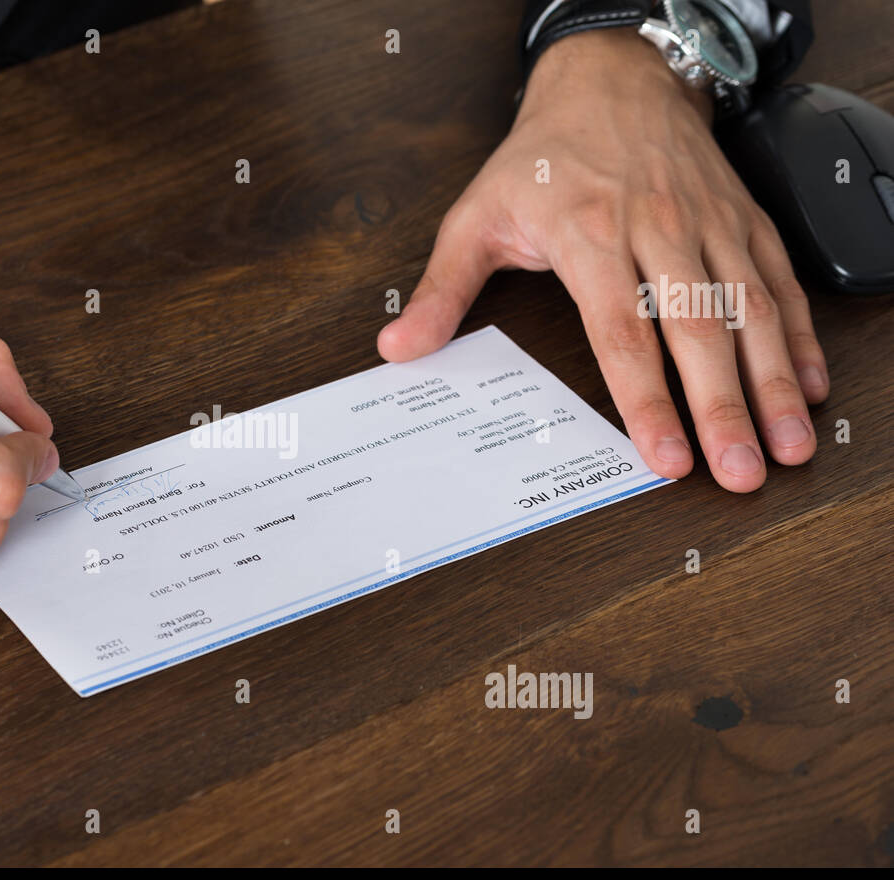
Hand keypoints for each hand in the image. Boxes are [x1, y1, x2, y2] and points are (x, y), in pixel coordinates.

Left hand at [378, 28, 828, 492]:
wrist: (608, 79)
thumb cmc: (542, 157)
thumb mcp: (475, 217)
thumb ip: (442, 291)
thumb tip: (400, 349)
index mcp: (589, 235)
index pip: (622, 333)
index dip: (646, 401)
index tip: (665, 457)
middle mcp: (657, 230)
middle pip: (696, 332)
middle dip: (723, 408)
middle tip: (740, 472)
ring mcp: (707, 225)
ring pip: (751, 310)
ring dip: (773, 383)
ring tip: (787, 444)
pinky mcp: (742, 219)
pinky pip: (779, 280)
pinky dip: (799, 335)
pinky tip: (807, 386)